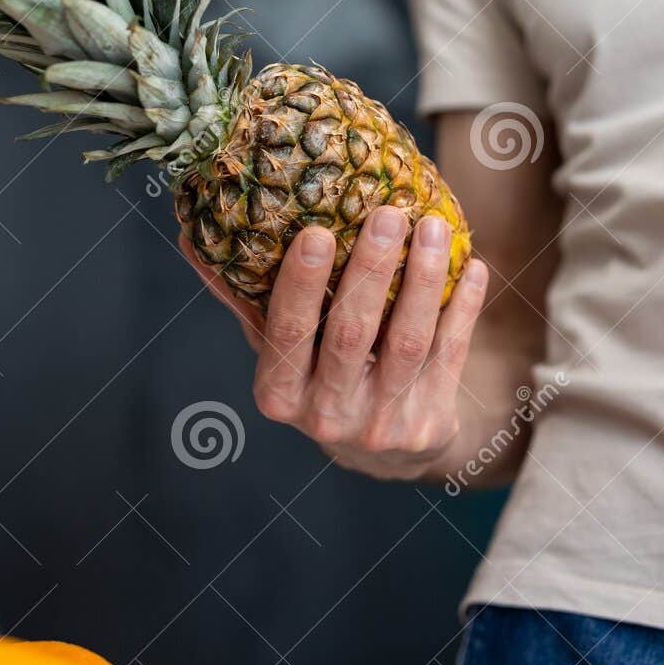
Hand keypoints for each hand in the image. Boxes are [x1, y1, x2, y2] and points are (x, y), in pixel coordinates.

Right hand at [180, 206, 489, 478]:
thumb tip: (192, 234)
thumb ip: (244, 298)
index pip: (286, 333)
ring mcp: (382, 423)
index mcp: (279, 393)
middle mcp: (326, 414)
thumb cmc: (318, 377)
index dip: (302, 284)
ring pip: (408, 341)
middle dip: (372, 269)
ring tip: (432, 225)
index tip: (317, 232)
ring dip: (425, 279)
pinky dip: (463, 307)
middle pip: (351, 333)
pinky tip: (471, 264)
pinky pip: (450, 356)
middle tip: (388, 212)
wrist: (382, 452)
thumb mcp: (277, 349)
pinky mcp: (430, 424)